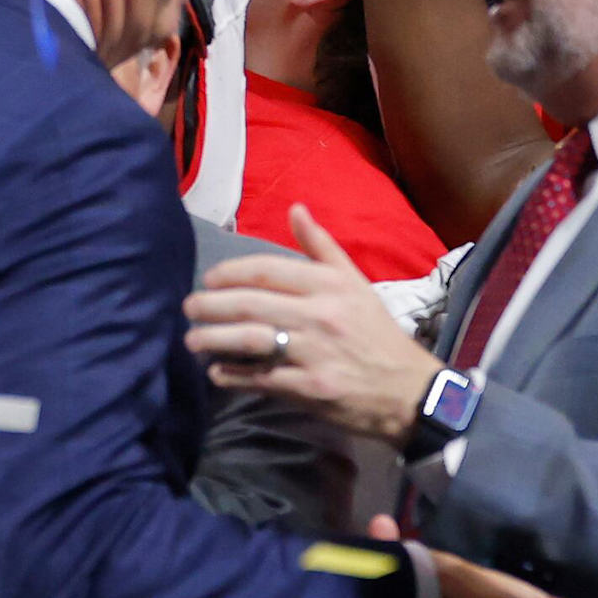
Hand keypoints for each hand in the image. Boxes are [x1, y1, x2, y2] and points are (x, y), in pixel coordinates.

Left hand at [185, 211, 446, 437]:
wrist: (408, 390)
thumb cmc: (375, 332)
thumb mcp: (355, 283)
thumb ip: (321, 247)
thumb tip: (295, 208)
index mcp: (329, 285)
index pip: (266, 270)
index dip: (229, 272)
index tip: (208, 279)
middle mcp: (320, 315)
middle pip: (250, 304)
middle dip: (210, 305)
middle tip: (188, 307)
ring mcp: (315, 353)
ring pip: (250, 340)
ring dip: (213, 339)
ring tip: (192, 340)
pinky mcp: (311, 387)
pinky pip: (262, 378)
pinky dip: (234, 376)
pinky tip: (217, 373)